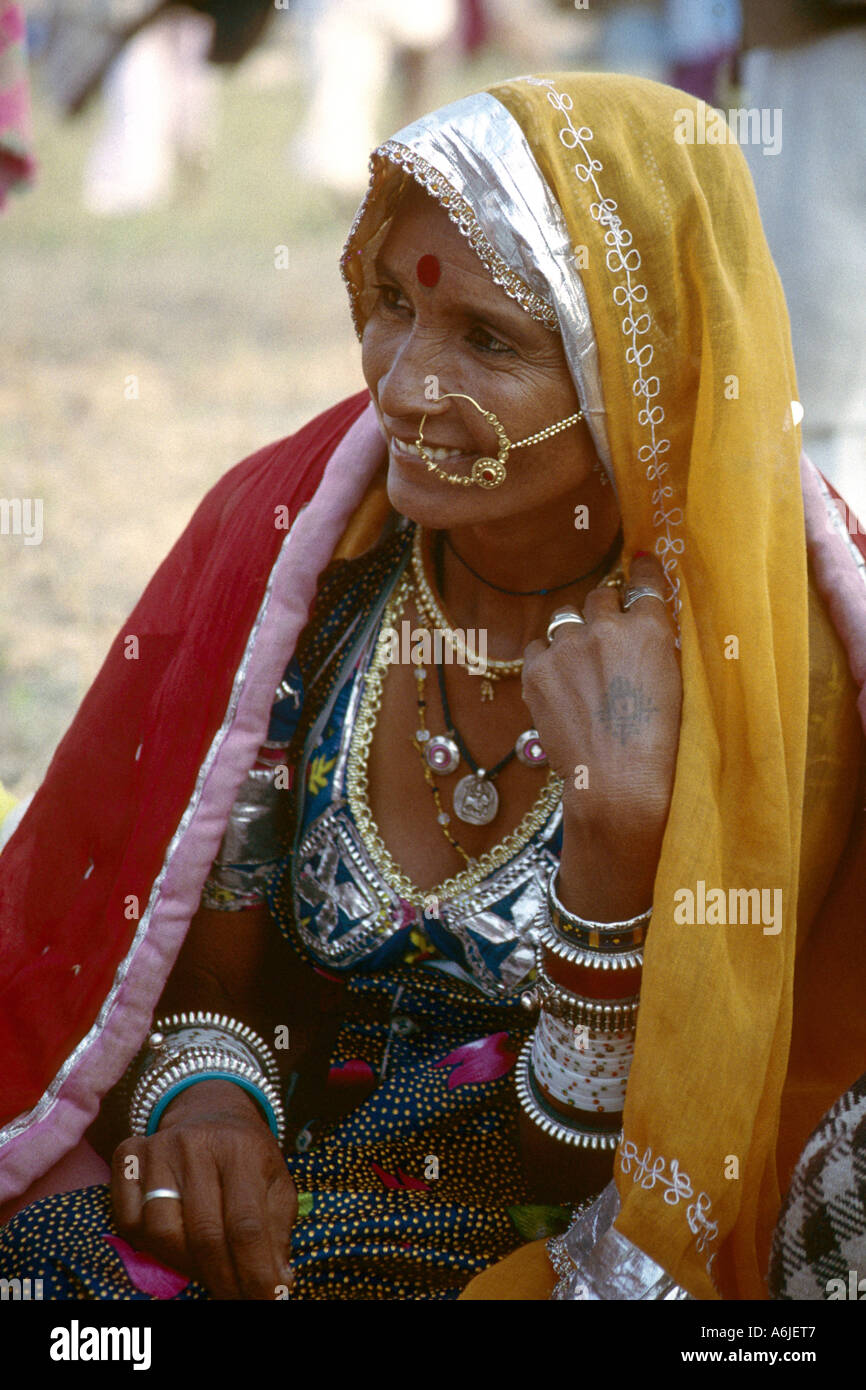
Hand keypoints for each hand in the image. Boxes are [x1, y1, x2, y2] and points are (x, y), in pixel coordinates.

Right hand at [112, 1080, 296, 1299]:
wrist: (211, 1112)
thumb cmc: (248, 1157)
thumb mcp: (275, 1182)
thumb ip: (278, 1230)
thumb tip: (278, 1282)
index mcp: (241, 1149)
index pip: (246, 1224)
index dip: (254, 1271)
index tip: (266, 1299)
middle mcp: (196, 1144)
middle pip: (203, 1233)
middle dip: (222, 1278)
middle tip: (236, 1297)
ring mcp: (158, 1148)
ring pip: (161, 1231)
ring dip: (186, 1266)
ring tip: (208, 1271)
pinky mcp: (128, 1156)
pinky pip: (129, 1221)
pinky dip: (149, 1246)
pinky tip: (176, 1246)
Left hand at [522, 554, 681, 916]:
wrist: (618, 785)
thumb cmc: (661, 745)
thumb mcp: (678, 683)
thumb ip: (659, 645)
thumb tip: (646, 619)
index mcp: (650, 627)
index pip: (643, 580)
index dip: (641, 573)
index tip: (638, 567)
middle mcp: (606, 627)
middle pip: (600, 597)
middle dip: (604, 612)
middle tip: (607, 637)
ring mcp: (567, 646)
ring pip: (565, 620)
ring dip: (573, 636)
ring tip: (581, 669)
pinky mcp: (537, 670)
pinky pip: (538, 647)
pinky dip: (547, 659)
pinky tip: (560, 684)